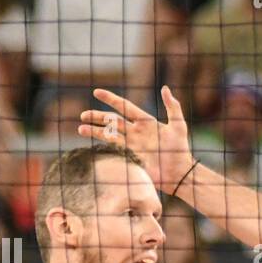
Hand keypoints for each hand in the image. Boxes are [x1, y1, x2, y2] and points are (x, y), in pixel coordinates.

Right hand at [78, 85, 193, 195]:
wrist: (179, 173)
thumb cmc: (181, 149)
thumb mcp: (179, 126)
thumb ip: (173, 107)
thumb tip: (165, 88)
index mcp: (145, 122)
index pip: (124, 107)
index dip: (111, 99)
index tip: (96, 92)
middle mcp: (135, 133)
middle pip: (112, 121)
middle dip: (97, 117)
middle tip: (83, 115)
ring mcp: (132, 146)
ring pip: (109, 136)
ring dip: (95, 132)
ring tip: (80, 129)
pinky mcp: (130, 159)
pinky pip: (114, 152)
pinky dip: (103, 148)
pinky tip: (91, 145)